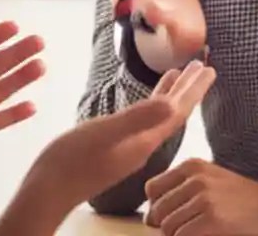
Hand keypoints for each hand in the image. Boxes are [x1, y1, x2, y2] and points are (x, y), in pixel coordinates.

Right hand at [0, 61, 217, 234]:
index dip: (194, 90)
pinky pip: (143, 120)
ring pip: (159, 116)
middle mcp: (142, 145)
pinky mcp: (116, 147)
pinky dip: (150, 104)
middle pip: (173, 113)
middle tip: (205, 65)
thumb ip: (137, 118)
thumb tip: (171, 104)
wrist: (47, 192)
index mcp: (144, 140)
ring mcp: (129, 147)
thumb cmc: (70, 161)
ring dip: (172, 94)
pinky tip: (145, 99)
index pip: (177, 111)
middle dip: (189, 89)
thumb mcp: (104, 133)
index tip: (210, 69)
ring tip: (181, 74)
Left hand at [145, 160, 257, 235]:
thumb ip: (180, 190)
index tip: (169, 216)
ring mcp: (204, 200)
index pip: (152, 189)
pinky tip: (205, 235)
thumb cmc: (241, 197)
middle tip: (187, 229)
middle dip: (166, 226)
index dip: (156, 207)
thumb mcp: (209, 179)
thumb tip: (149, 218)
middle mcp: (195, 180)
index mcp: (192, 166)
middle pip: (158, 211)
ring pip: (168, 228)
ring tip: (197, 232)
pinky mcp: (213, 221)